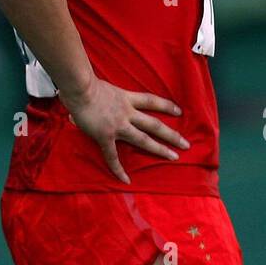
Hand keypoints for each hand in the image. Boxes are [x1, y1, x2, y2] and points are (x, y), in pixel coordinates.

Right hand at [61, 76, 188, 183]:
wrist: (80, 89)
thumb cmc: (86, 85)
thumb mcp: (104, 87)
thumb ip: (105, 96)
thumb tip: (97, 98)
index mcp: (126, 99)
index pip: (151, 101)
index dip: (166, 106)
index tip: (179, 111)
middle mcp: (127, 112)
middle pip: (154, 124)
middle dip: (171, 134)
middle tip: (186, 144)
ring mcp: (118, 125)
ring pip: (143, 139)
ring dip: (160, 149)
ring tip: (174, 157)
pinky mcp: (106, 136)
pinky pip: (113, 156)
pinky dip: (119, 169)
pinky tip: (126, 180)